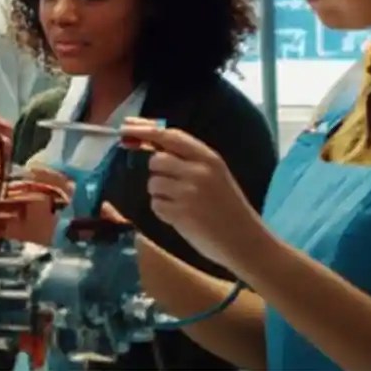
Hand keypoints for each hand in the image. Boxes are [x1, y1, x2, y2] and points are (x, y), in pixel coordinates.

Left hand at [121, 117, 267, 267]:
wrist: (245, 241)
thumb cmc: (228, 207)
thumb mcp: (216, 174)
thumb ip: (189, 159)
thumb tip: (151, 146)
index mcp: (209, 158)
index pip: (171, 136)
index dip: (145, 131)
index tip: (126, 129)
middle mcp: (199, 171)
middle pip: (156, 160)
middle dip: (157, 172)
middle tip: (171, 185)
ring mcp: (189, 192)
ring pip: (153, 183)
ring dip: (159, 194)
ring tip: (179, 203)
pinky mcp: (180, 213)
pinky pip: (155, 205)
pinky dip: (163, 211)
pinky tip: (180, 216)